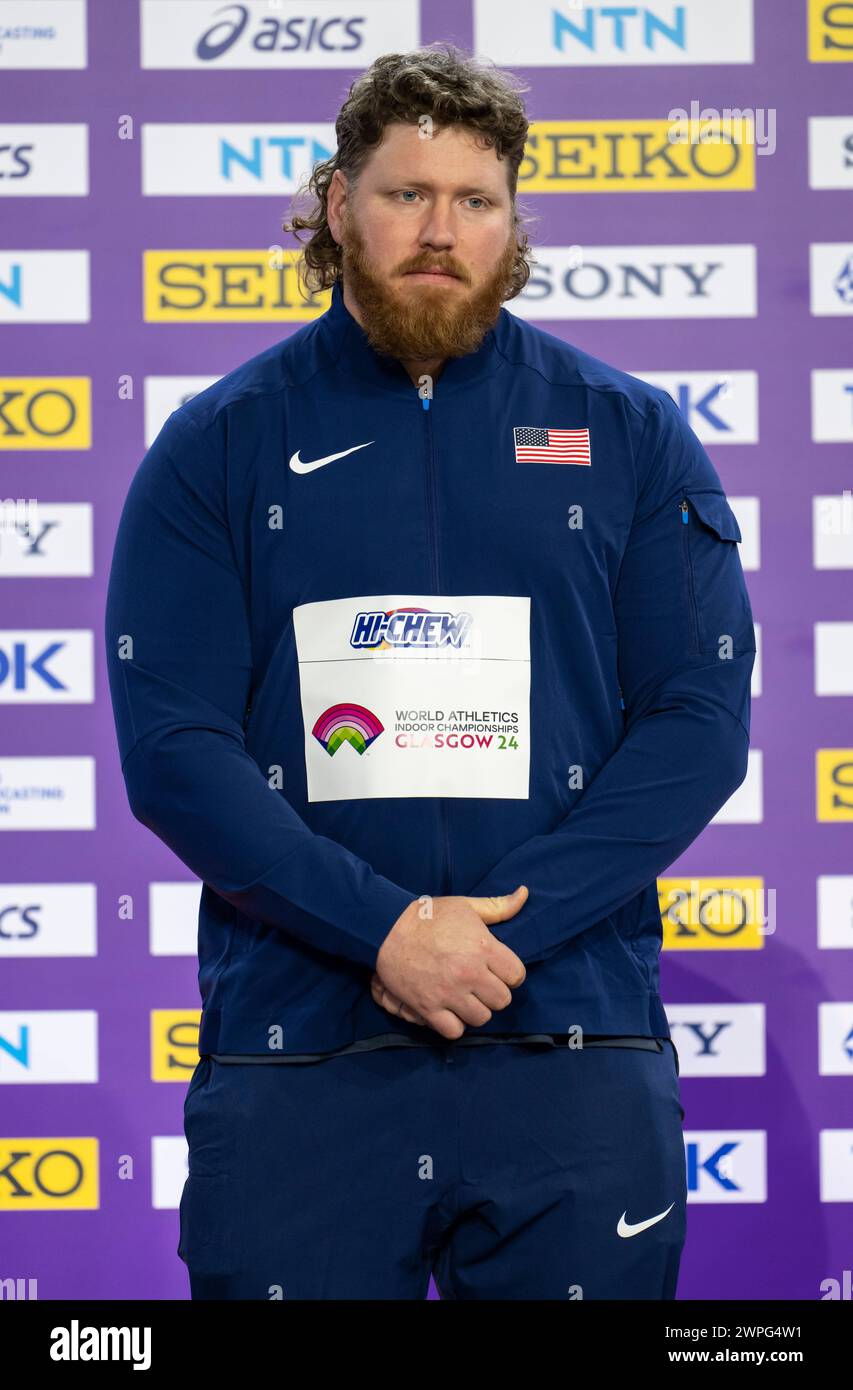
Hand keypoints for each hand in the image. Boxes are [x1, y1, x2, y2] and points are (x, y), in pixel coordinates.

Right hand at [374, 887, 528, 1039]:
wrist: (387, 928)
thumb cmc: (429, 916)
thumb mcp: (466, 906)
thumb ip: (499, 906)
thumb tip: (524, 893)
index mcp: (483, 948)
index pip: (517, 976)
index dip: (510, 973)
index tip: (498, 970)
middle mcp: (469, 973)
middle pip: (502, 1000)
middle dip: (494, 992)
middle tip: (480, 984)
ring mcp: (449, 993)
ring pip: (481, 1018)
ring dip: (476, 1010)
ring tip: (466, 997)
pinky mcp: (428, 1007)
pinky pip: (454, 1031)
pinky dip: (454, 1025)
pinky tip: (450, 1011)